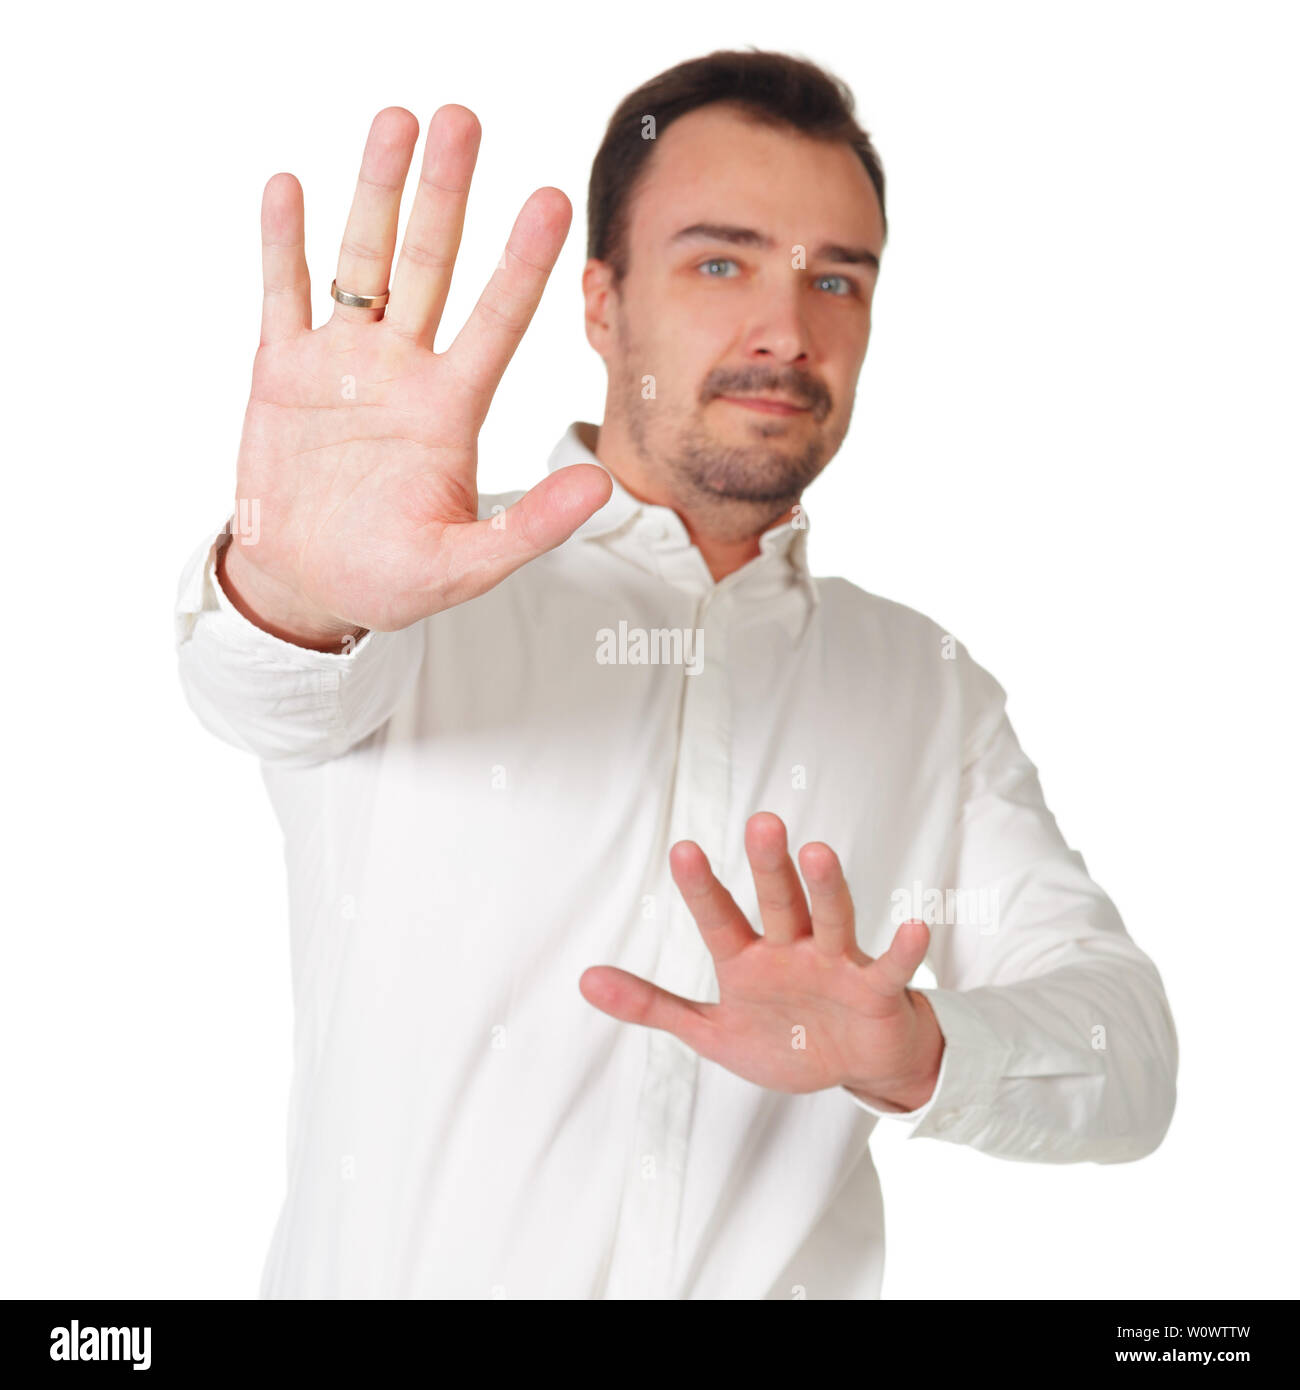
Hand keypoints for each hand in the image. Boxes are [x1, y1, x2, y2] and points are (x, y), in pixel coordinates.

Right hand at [221, 105, 611, 647]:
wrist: (307, 586)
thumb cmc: (389, 579)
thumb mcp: (464, 568)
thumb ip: (529, 529)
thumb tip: (602, 487)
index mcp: (450, 410)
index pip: (497, 322)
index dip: (522, 264)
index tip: (551, 200)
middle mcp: (403, 372)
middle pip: (430, 266)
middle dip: (446, 195)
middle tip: (462, 120)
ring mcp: (341, 364)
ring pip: (362, 261)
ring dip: (375, 193)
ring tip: (396, 122)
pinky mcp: (281, 371)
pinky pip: (284, 294)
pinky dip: (283, 243)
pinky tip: (290, 187)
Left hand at [579, 812, 944, 1109]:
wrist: (855, 1069)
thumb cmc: (785, 1041)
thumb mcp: (712, 1031)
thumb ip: (653, 1005)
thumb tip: (585, 979)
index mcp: (747, 959)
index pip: (720, 918)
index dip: (703, 888)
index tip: (684, 849)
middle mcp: (791, 949)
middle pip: (779, 901)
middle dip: (770, 865)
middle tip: (761, 822)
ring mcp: (835, 965)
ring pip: (830, 919)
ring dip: (826, 887)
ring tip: (817, 851)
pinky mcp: (875, 991)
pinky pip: (890, 968)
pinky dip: (904, 949)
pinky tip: (915, 926)